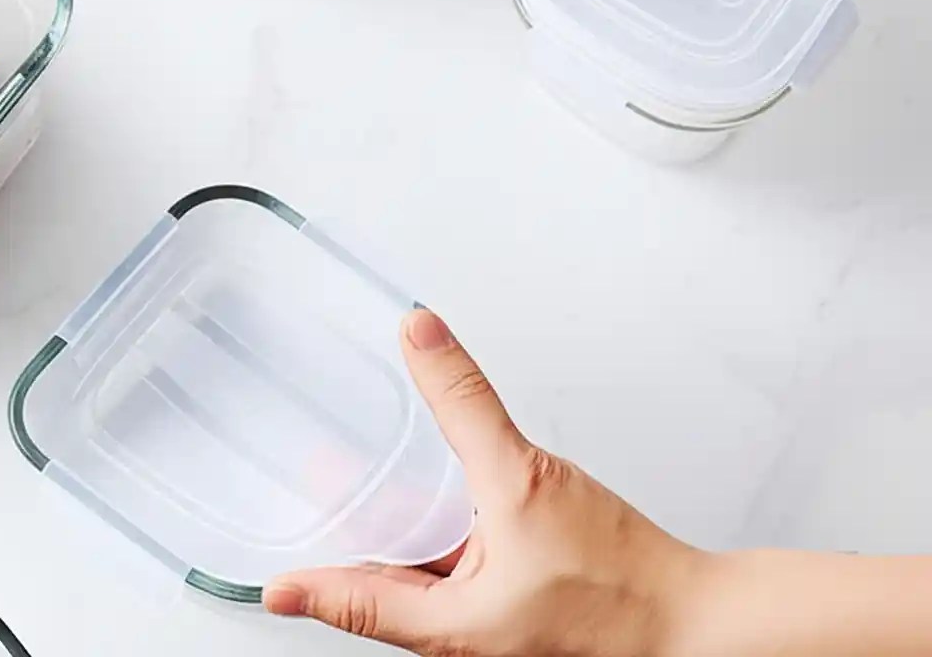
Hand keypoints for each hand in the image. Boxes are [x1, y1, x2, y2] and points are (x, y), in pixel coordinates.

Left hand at [262, 309, 700, 656]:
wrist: (698, 621)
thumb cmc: (622, 584)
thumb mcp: (523, 480)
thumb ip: (465, 405)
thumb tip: (421, 340)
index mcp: (447, 630)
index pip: (354, 604)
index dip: (308, 585)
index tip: (269, 581)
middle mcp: (462, 634)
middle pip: (384, 585)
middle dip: (352, 541)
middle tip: (321, 491)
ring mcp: (491, 622)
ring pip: (425, 576)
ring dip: (401, 533)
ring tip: (373, 482)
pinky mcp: (520, 604)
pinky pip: (463, 570)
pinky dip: (445, 534)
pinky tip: (447, 498)